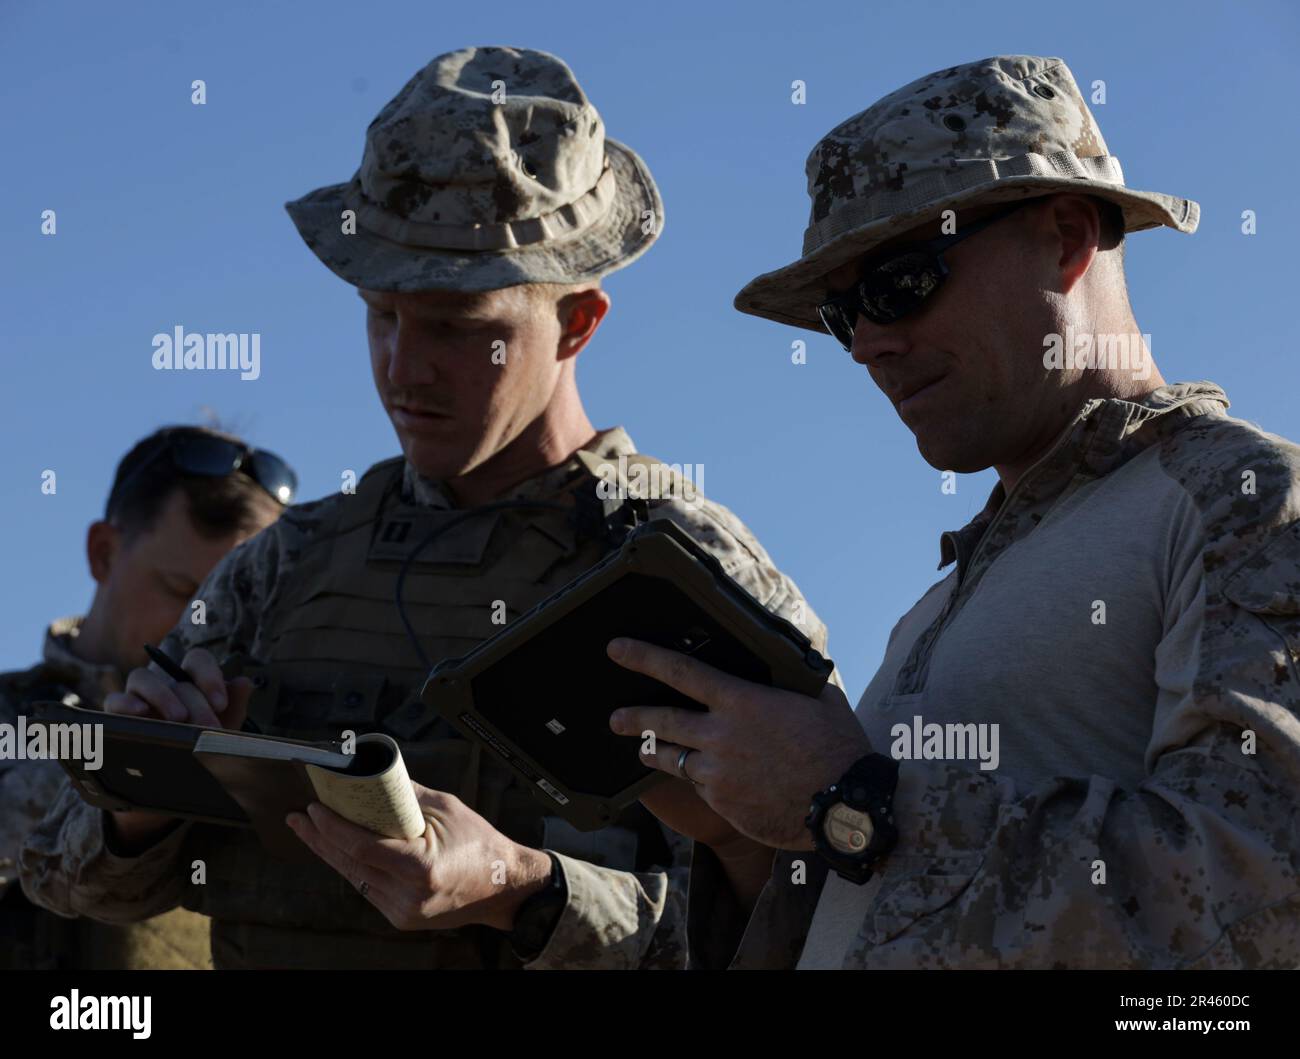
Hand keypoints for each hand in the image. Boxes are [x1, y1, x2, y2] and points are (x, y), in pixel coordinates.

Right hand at [102, 647, 252, 849]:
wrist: (172, 783)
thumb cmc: (199, 748)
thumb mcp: (221, 730)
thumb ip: (235, 706)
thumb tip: (245, 681)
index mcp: (191, 682)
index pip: (197, 660)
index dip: (210, 675)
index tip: (221, 703)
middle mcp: (164, 685)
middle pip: (177, 680)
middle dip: (196, 703)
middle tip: (208, 727)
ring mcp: (138, 698)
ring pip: (141, 677)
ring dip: (162, 694)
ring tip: (178, 718)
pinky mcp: (117, 716)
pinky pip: (114, 700)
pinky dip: (125, 702)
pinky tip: (140, 712)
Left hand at [286, 782, 551, 931]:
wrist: (502, 886)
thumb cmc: (480, 843)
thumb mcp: (446, 809)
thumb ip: (405, 798)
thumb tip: (372, 779)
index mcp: (420, 868)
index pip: (360, 848)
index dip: (331, 828)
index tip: (314, 809)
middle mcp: (408, 896)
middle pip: (349, 865)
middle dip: (319, 839)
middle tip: (299, 818)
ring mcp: (403, 912)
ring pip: (353, 878)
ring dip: (331, 853)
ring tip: (311, 830)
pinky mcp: (401, 917)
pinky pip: (367, 888)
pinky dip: (352, 867)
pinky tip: (339, 850)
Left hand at [606, 637, 870, 848]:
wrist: (842, 806)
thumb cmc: (837, 748)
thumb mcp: (819, 699)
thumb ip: (793, 682)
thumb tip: (792, 664)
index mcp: (741, 702)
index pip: (680, 672)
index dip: (644, 657)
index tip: (618, 649)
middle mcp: (720, 736)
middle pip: (661, 721)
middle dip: (632, 717)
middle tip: (615, 717)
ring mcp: (717, 773)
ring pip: (672, 759)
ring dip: (655, 752)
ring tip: (643, 750)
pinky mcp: (721, 804)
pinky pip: (699, 788)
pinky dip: (699, 781)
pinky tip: (705, 780)